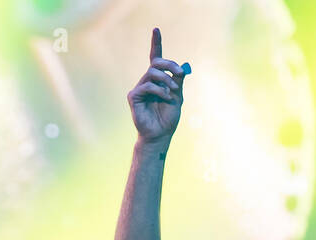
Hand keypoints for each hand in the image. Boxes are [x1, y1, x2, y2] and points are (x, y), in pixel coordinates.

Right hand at [126, 27, 186, 145]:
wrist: (160, 134)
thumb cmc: (168, 117)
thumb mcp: (178, 96)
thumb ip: (178, 82)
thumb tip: (183, 67)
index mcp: (158, 80)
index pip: (156, 58)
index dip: (156, 43)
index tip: (156, 29)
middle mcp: (147, 81)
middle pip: (156, 63)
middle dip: (169, 65)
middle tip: (180, 73)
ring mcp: (139, 88)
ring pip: (152, 73)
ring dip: (166, 81)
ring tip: (173, 92)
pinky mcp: (133, 96)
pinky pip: (147, 86)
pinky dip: (160, 91)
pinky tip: (166, 98)